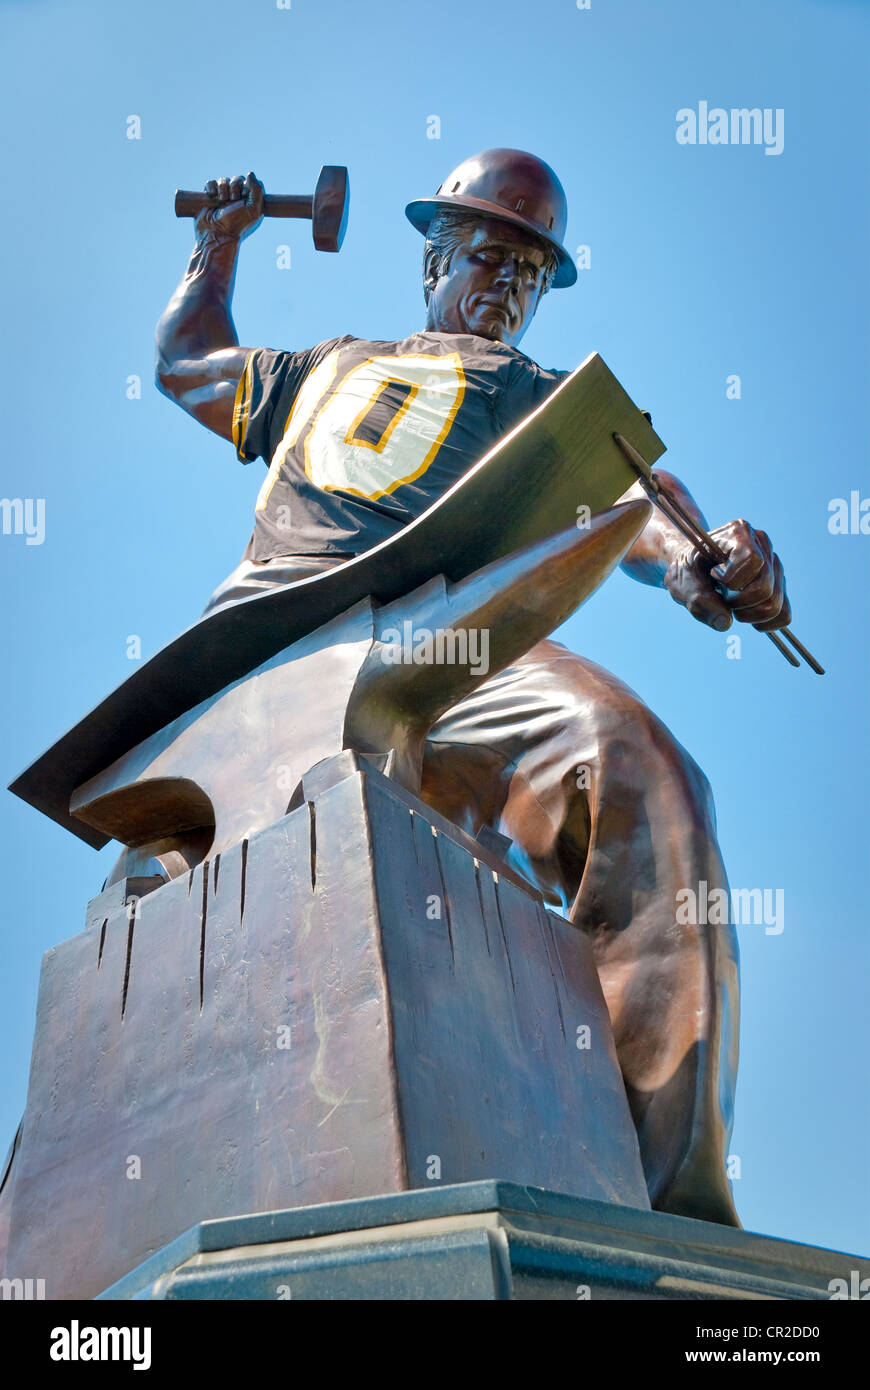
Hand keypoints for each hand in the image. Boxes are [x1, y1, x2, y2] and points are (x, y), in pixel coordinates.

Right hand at [195, 171, 263, 242]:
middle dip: (234, 187)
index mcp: (250, 202)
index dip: (247, 185)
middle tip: (232, 200)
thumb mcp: (253, 210)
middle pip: (237, 179)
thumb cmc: (236, 225)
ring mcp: (223, 198)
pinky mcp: (210, 198)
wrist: (216, 234)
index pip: (251, 183)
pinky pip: (210, 183)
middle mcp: (237, 199)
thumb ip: (257, 190)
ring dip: (222, 188)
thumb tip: (250, 174)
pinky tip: (212, 195)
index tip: (244, 196)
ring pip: (223, 180)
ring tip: (221, 201)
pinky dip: (211, 187)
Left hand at [664, 519, 791, 631]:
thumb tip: (725, 622)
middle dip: (738, 603)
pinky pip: (783, 614)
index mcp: (738, 533)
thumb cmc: (688, 570)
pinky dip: (764, 623)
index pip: (752, 559)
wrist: (694, 569)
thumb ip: (697, 599)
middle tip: (721, 597)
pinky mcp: (778, 584)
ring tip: (730, 604)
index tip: (714, 579)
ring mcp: (773, 565)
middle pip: (765, 587)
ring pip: (774, 604)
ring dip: (748, 614)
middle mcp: (762, 545)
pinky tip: (746, 616)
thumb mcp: (681, 581)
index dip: (733, 580)